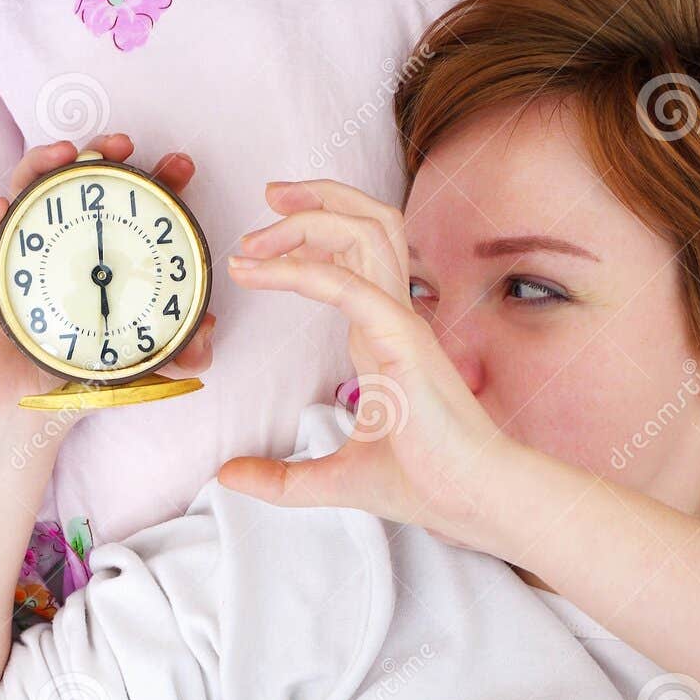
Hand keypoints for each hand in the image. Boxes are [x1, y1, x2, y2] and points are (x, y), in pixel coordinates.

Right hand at [0, 133, 215, 419]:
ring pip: (26, 193)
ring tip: (66, 154)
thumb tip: (210, 328)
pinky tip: (3, 205)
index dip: (155, 181)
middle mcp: (61, 244)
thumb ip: (180, 352)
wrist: (25, 411)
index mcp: (101, 256)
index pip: (129, 207)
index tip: (180, 166)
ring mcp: (20, 252)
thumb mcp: (140, 363)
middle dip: (101, 156)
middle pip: (77, 185)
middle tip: (124, 146)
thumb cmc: (77, 376)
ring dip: (43, 165)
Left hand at [220, 178, 526, 549]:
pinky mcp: (404, 338)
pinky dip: (302, 269)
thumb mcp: (333, 479)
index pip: (353, 258)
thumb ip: (280, 478)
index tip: (257, 247)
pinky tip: (260, 272)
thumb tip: (228, 474)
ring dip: (307, 221)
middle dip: (313, 202)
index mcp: (384, 334)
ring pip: (365, 233)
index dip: (308, 237)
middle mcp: (394, 317)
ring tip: (258, 232)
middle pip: (364, 225)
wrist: (471, 499)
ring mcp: (403, 321)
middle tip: (266, 201)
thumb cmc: (426, 483)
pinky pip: (349, 284)